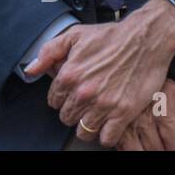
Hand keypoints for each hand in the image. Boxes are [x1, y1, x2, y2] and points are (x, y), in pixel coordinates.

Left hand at [25, 0, 174, 146]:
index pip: (53, 101)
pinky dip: (106, 134)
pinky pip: (106, 139)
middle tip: (85, 103)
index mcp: (69, 74)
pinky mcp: (124, 113)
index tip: (71, 94)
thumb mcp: (73, 36)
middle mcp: (84, 92)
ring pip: (84, 131)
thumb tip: (30, 70)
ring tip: (95, 114)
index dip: (62, 97)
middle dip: (73, 111)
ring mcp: (104, 104)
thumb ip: (48, 53)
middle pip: (67, 118)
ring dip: (88, 125)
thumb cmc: (110, 37)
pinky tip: (109, 123)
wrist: (144, 39)